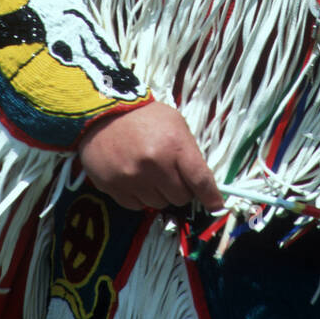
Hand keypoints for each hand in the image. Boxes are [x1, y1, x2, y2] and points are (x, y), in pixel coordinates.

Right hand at [78, 101, 223, 211]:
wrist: (103, 112)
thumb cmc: (145, 116)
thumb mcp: (175, 124)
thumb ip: (189, 154)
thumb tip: (201, 184)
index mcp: (174, 146)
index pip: (200, 180)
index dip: (211, 196)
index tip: (216, 205)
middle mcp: (154, 165)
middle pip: (181, 198)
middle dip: (180, 189)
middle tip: (171, 174)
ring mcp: (132, 179)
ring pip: (159, 204)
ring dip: (159, 193)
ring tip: (149, 172)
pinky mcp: (113, 187)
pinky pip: (137, 206)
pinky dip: (140, 196)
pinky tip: (134, 177)